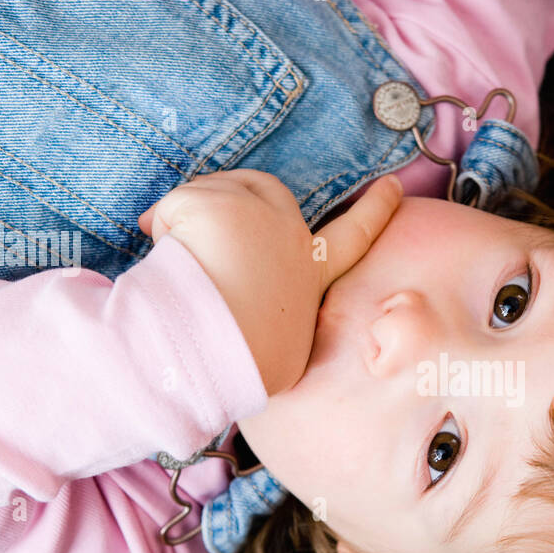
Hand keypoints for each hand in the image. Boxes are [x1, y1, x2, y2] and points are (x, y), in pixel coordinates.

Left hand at [137, 170, 402, 395]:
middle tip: (206, 209)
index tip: (393, 188)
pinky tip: (160, 255)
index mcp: (311, 275)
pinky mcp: (220, 205)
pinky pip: (177, 207)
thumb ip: (268, 317)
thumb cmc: (243, 363)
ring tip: (173, 270)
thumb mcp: (275, 352)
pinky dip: (163, 227)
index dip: (375, 210)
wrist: (222, 350)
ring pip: (214, 194)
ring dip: (187, 223)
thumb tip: (230, 293)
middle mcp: (293, 238)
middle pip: (266, 191)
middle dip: (238, 190)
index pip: (354, 236)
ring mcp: (257, 215)